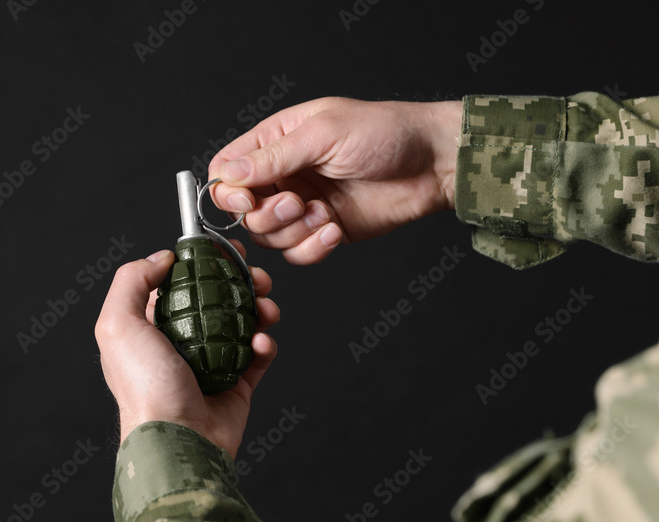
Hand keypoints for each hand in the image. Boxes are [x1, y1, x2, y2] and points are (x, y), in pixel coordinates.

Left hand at [94, 242, 279, 458]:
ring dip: (259, 309)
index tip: (225, 250)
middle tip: (256, 276)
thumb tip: (162, 257)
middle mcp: (181, 343)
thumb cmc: (144, 388)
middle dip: (241, 282)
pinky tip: (263, 342)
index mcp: (151, 327)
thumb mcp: (117, 325)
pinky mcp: (237, 387)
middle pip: (218, 299)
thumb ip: (131, 281)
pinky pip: (258, 356)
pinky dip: (266, 344)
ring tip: (266, 307)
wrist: (178, 442)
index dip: (204, 262)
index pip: (180, 283)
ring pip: (243, 324)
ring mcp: (211, 365)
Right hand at [208, 97, 462, 264]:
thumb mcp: (323, 135)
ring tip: (323, 214)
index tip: (248, 199)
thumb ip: (273, 157)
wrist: (432, 163)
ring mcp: (304, 205)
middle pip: (243, 211)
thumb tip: (228, 174)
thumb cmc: (384, 133)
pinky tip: (335, 230)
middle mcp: (285, 175)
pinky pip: (298, 253)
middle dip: (267, 214)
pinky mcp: (324, 231)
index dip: (228, 191)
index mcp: (276, 141)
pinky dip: (312, 248)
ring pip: (269, 237)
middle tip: (298, 203)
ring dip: (293, 231)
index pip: (226, 170)